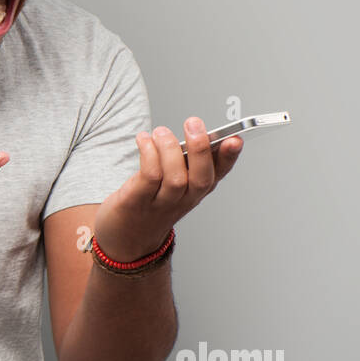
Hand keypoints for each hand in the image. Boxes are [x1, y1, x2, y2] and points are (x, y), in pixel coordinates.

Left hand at [92, 117, 242, 260]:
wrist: (124, 237)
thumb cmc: (149, 202)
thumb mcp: (173, 182)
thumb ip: (185, 160)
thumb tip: (194, 131)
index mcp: (195, 191)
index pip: (218, 174)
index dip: (229, 158)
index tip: (234, 139)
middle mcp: (183, 200)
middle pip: (200, 178)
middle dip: (200, 149)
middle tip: (194, 123)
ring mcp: (161, 204)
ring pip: (175, 177)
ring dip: (169, 148)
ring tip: (161, 132)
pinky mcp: (137, 202)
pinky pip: (149, 177)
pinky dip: (148, 153)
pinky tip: (144, 140)